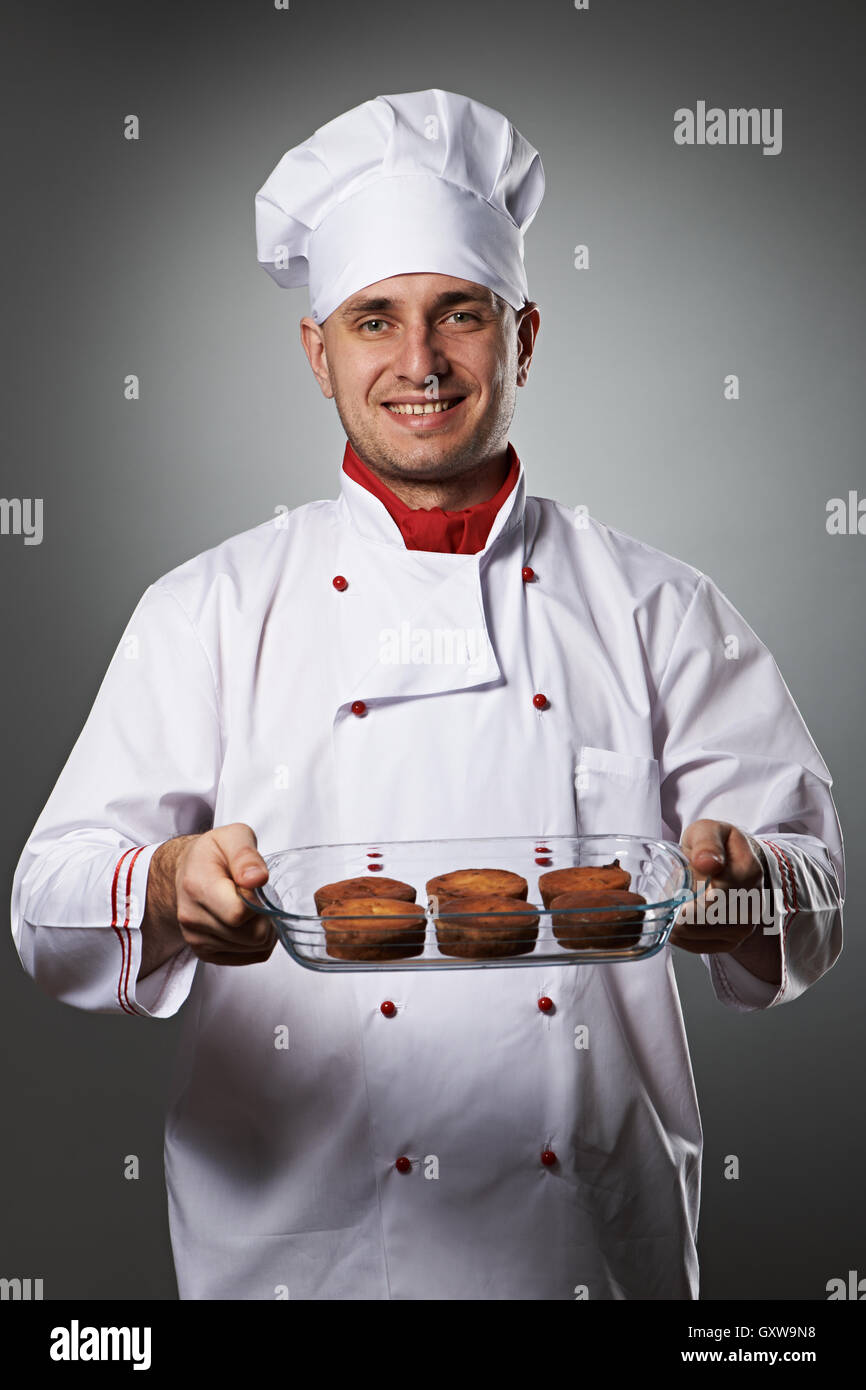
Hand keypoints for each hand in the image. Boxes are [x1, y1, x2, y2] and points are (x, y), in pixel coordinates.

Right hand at [170, 823, 275, 966]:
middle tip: (260, 897)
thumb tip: (257, 879)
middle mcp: (192, 918)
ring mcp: (196, 939)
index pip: (239, 913)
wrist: (187, 871)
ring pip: (253, 948)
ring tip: (254, 908)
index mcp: (198, 886)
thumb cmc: (213, 853)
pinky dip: (258, 942)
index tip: (255, 886)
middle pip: (251, 935)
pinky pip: (250, 957)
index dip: (259, 902)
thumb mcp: (233, 836)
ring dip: (264, 929)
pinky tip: (250, 922)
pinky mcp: (205, 953)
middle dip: (266, 917)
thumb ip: (246, 855)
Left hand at [670, 818, 765, 954]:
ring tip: (669, 909)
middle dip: (680, 910)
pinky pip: (701, 947)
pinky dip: (681, 938)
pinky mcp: (733, 941)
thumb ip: (707, 843)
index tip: (676, 890)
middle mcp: (753, 902)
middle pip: (708, 917)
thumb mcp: (708, 831)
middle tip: (666, 900)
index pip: (718, 894)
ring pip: (702, 935)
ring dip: (678, 925)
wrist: (729, 862)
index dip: (691, 896)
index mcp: (749, 872)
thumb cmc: (713, 846)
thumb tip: (708, 863)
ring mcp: (745, 925)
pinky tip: (676, 924)